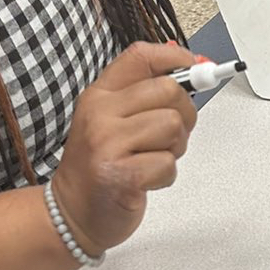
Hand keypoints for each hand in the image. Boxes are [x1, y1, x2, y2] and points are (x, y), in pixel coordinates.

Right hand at [51, 42, 198, 256]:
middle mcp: (100, 113)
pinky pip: (168, 163)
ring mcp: (107, 143)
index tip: (195, 71)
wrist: (73, 213)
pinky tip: (145, 180)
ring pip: (173, 125)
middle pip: (169, 91)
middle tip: (168, 137)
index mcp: (100, 95)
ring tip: (152, 159)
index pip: (141, 56)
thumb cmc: (102, 166)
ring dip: (174, 148)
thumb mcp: (114, 121)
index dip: (178, 59)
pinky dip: (165, 175)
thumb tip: (196, 68)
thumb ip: (147, 95)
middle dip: (183, 115)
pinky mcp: (119, 174)